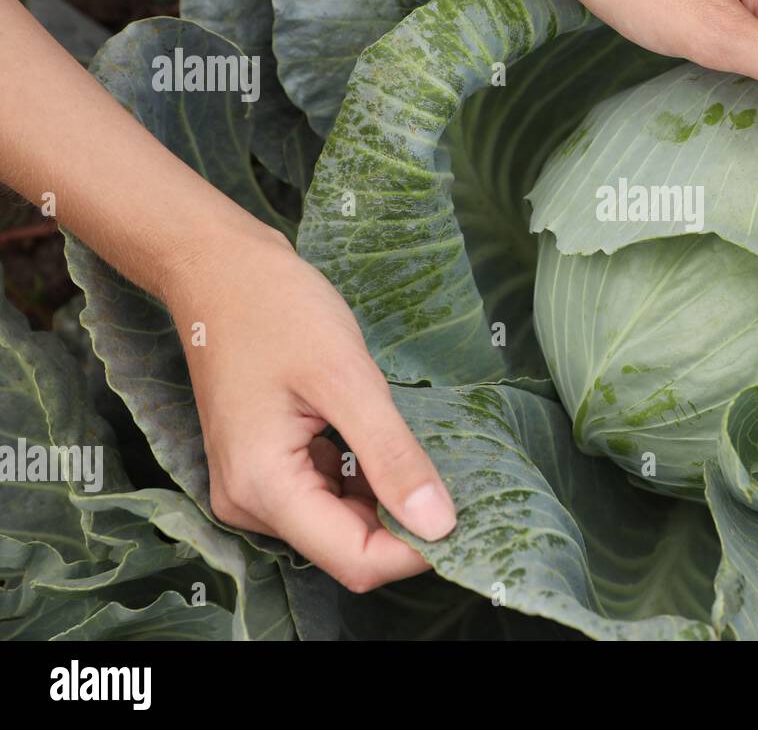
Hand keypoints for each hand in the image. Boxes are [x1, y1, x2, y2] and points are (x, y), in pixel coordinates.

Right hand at [164, 225, 452, 592]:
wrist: (219, 270)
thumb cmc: (278, 310)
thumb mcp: (347, 377)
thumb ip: (392, 455)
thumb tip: (440, 523)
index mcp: (263, 487)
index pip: (354, 559)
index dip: (414, 550)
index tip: (467, 516)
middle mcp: (250, 503)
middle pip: (347, 548)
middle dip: (405, 525)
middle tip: (455, 478)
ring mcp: (253, 489)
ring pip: (340, 525)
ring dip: (387, 502)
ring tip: (422, 454)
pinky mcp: (265, 470)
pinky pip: (326, 497)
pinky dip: (364, 482)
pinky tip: (383, 445)